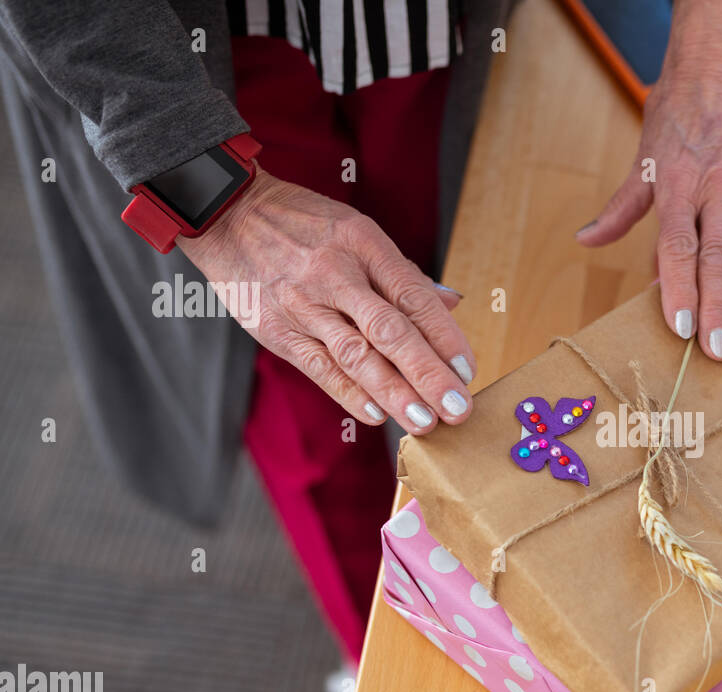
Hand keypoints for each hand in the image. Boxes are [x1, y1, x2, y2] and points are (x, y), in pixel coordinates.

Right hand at [178, 170, 474, 433]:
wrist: (228, 214)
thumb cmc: (304, 225)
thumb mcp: (359, 232)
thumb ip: (405, 274)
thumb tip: (452, 304)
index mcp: (365, 245)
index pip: (414, 297)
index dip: (445, 337)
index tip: (468, 371)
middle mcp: (336, 275)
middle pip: (390, 331)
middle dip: (428, 374)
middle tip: (457, 408)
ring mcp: (304, 305)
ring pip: (355, 355)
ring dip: (393, 393)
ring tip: (423, 422)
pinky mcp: (276, 330)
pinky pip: (317, 366)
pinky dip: (347, 393)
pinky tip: (374, 414)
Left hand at [575, 0, 721, 360]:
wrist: (718, 70)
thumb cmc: (675, 119)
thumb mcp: (642, 162)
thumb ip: (621, 209)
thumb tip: (586, 240)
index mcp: (678, 188)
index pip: (676, 247)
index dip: (678, 289)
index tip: (681, 330)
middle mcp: (718, 189)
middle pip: (718, 255)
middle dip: (718, 306)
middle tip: (719, 352)